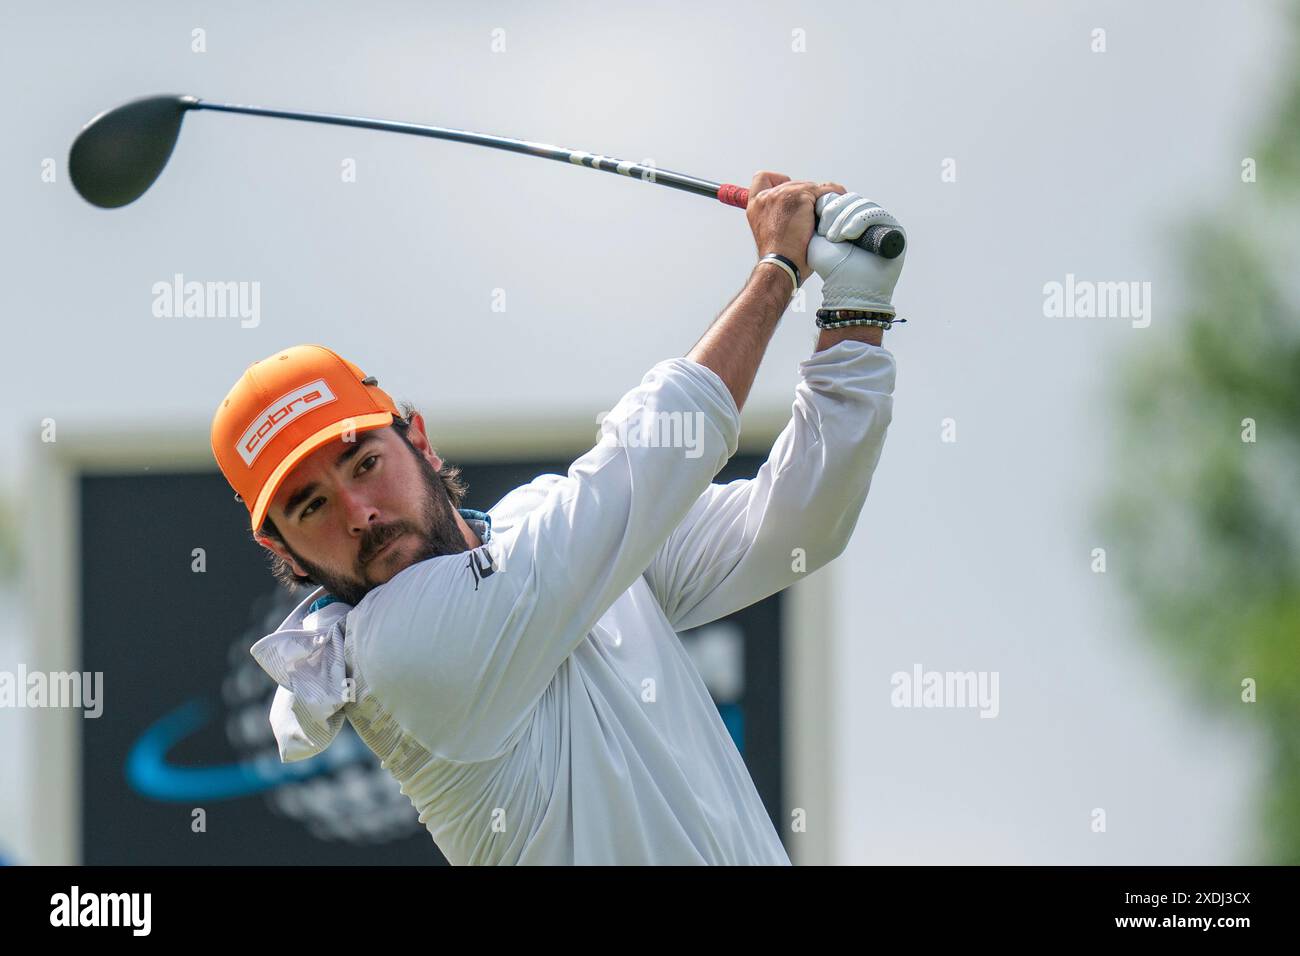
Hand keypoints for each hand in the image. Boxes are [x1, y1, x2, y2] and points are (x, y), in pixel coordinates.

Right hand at [745, 171, 846, 280]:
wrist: (781, 266)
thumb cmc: (781, 259)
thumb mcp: (772, 234)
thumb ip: (780, 217)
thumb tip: (804, 212)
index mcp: (755, 206)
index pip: (762, 178)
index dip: (777, 180)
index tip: (788, 193)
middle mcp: (765, 197)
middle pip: (793, 183)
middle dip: (806, 196)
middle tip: (815, 214)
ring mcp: (782, 194)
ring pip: (809, 187)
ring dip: (819, 199)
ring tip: (825, 215)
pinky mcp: (799, 196)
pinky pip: (822, 190)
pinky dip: (831, 198)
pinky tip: (833, 211)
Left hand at [808, 192, 906, 314]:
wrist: (847, 289)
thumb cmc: (831, 269)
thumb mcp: (818, 238)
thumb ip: (819, 217)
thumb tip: (819, 195)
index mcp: (851, 220)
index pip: (842, 198)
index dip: (830, 205)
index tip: (819, 225)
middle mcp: (868, 220)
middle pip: (852, 199)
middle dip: (835, 212)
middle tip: (827, 233)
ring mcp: (883, 225)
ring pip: (863, 205)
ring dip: (845, 219)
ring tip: (836, 238)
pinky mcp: (895, 231)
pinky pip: (877, 214)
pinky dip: (860, 221)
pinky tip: (848, 235)